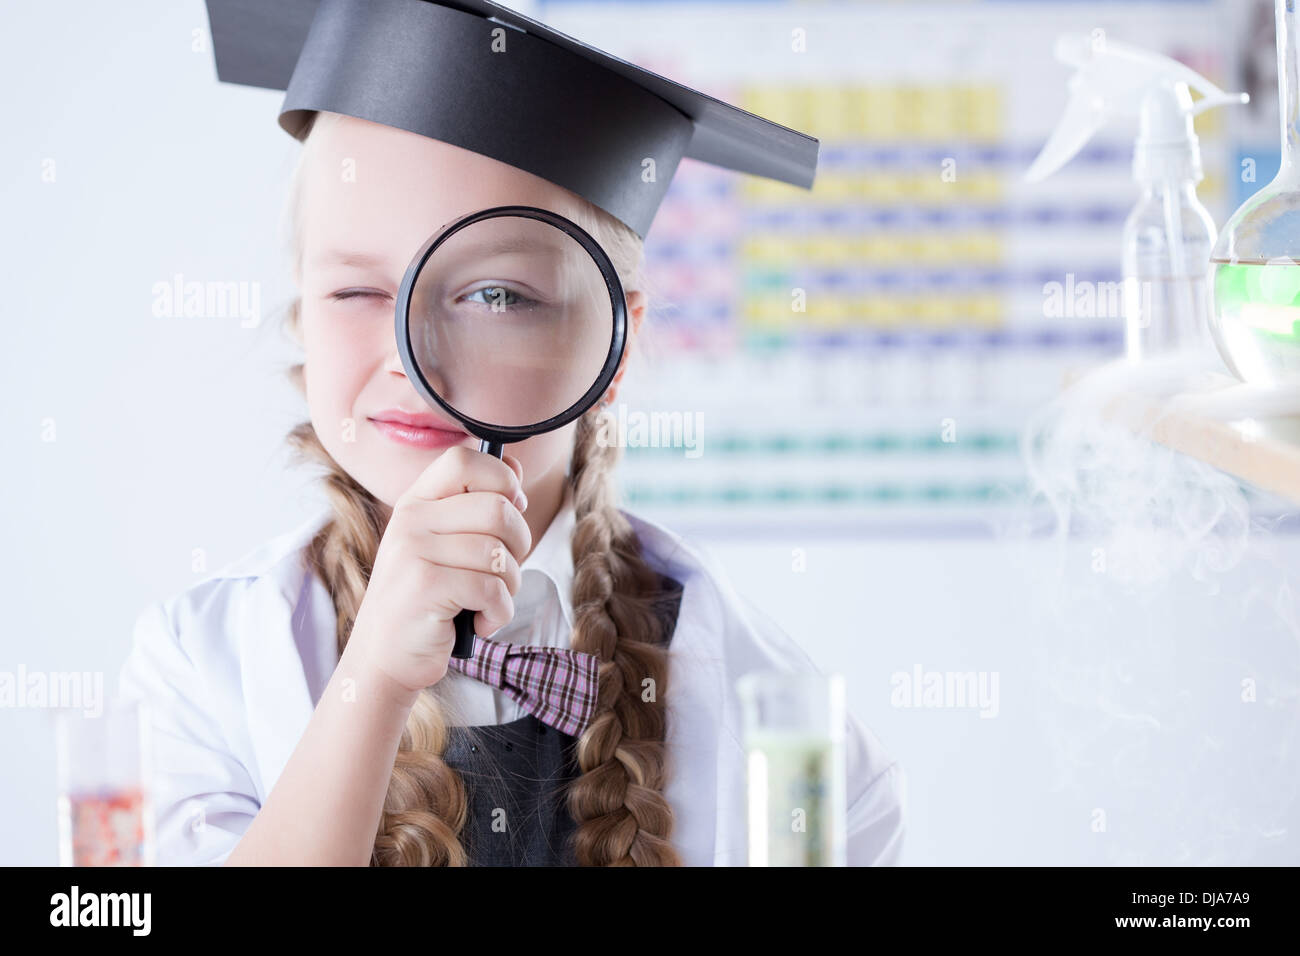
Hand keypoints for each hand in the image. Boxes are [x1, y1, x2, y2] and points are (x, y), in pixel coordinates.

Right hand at [346, 445, 530, 693]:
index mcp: (417, 501)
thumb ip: (478, 504)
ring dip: (509, 587)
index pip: (464, 460)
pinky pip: (493, 589)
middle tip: (501, 572)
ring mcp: (414, 551)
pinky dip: (499, 613)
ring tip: (486, 603)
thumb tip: (515, 469)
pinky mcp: (425, 586)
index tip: (512, 507)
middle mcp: (411, 520)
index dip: (501, 479)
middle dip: (519, 546)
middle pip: (498, 509)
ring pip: (500, 554)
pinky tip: (479, 622)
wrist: (384, 657)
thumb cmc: (427, 599)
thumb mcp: (447, 544)